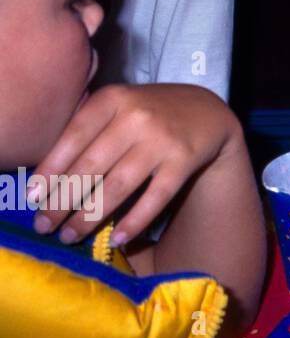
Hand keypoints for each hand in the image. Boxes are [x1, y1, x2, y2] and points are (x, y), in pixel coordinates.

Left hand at [27, 83, 240, 247]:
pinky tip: (118, 238)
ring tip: (71, 236)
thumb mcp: (118, 107)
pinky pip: (155, 198)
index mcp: (113, 99)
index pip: (73, 138)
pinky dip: (135, 221)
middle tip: (45, 226)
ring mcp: (162, 140)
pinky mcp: (184, 161)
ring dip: (89, 217)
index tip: (34, 198)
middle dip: (62, 201)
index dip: (50, 171)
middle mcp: (136, 117)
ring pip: (118, 186)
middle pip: (91, 167)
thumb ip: (88, 131)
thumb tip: (48, 181)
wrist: (207, 111)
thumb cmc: (150, 114)